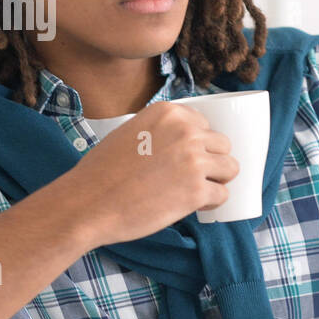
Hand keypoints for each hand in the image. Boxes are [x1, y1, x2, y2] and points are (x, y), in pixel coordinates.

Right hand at [56, 101, 239, 247]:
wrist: (88, 203)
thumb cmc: (102, 173)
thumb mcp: (131, 131)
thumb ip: (161, 130)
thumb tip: (188, 140)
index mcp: (169, 113)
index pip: (204, 125)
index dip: (198, 144)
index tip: (183, 159)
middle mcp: (186, 132)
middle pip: (223, 145)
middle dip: (210, 162)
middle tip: (188, 178)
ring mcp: (194, 161)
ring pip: (230, 168)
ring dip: (216, 181)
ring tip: (194, 191)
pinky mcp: (197, 191)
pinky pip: (222, 194)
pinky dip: (210, 203)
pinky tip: (192, 206)